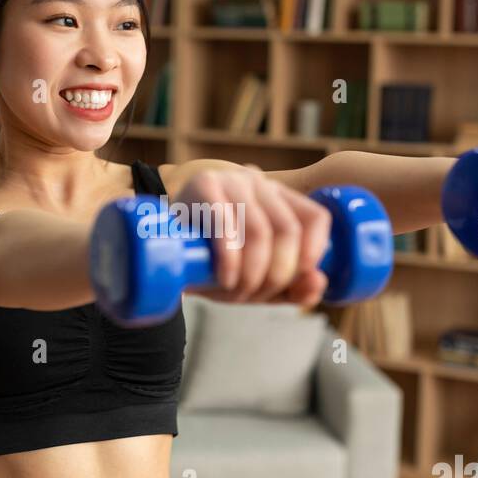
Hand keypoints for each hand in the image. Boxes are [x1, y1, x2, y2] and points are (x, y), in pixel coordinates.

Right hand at [173, 163, 331, 306]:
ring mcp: (231, 180)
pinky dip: (231, 259)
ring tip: (236, 292)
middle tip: (253, 296)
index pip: (315, 217)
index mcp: (279, 199)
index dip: (314, 251)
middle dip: (276, 274)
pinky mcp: (204, 185)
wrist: (159, 240)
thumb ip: (291, 287)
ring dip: (252, 273)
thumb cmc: (211, 259)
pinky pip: (226, 223)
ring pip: (260, 231)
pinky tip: (226, 278)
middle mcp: (259, 183)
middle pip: (287, 230)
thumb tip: (318, 282)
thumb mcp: (254, 277)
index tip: (299, 279)